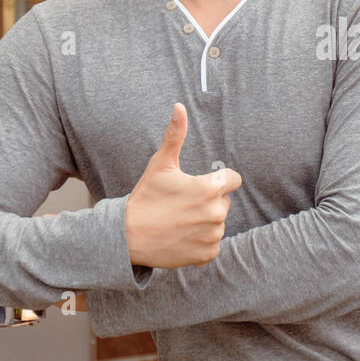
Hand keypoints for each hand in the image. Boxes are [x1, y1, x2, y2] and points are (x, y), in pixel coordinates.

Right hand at [124, 103, 241, 268]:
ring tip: (179, 221)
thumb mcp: (160, 164)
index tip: (196, 185)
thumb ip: (175, 135)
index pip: (232, 179)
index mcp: (210, 188)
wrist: (127, 237)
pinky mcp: (208, 254)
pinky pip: (212, 243)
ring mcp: (213, 235)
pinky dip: (200, 241)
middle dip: (208, 201)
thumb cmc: (145, 197)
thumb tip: (180, 106)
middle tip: (181, 204)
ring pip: (218, 222)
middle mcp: (217, 212)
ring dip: (204, 221)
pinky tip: (181, 236)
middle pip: (224, 201)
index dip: (216, 179)